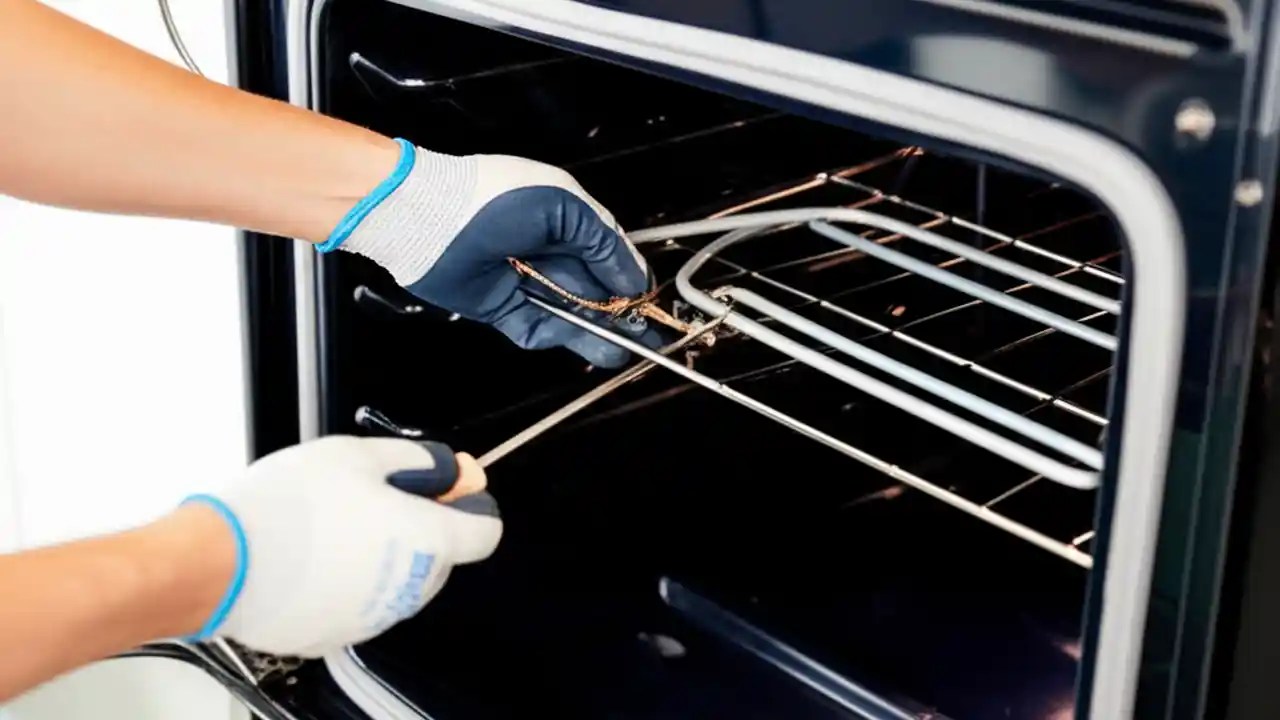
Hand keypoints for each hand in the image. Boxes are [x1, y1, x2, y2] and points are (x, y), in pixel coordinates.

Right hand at [182, 435, 500, 656]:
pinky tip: (311, 558)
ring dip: (382, 555)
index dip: (469, 506)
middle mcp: (410, 588)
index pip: (485, 533)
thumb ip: (417, 461)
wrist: (221, 560)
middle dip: (419, 526)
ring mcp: (374, 618)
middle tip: (376, 498)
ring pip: (398, 582)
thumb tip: (445, 468)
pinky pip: (357, 604)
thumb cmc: (288, 506)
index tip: (444, 490)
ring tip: (332, 527)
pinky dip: (346, 583)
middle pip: (440, 557)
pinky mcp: (335, 636)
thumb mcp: (361, 454)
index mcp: (429, 541)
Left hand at [323, 139, 664, 368]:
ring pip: (569, 312)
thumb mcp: (563, 206)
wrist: (425, 218)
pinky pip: (537, 328)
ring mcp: (522, 279)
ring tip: (631, 350)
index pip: (607, 252)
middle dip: (620, 310)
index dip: (630, 277)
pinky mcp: (500, 307)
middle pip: (591, 286)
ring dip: (599, 331)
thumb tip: (632, 278)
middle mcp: (544, 249)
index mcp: (563, 217)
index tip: (649, 301)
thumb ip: (603, 243)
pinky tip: (595, 349)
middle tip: (649, 334)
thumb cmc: (491, 198)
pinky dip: (564, 338)